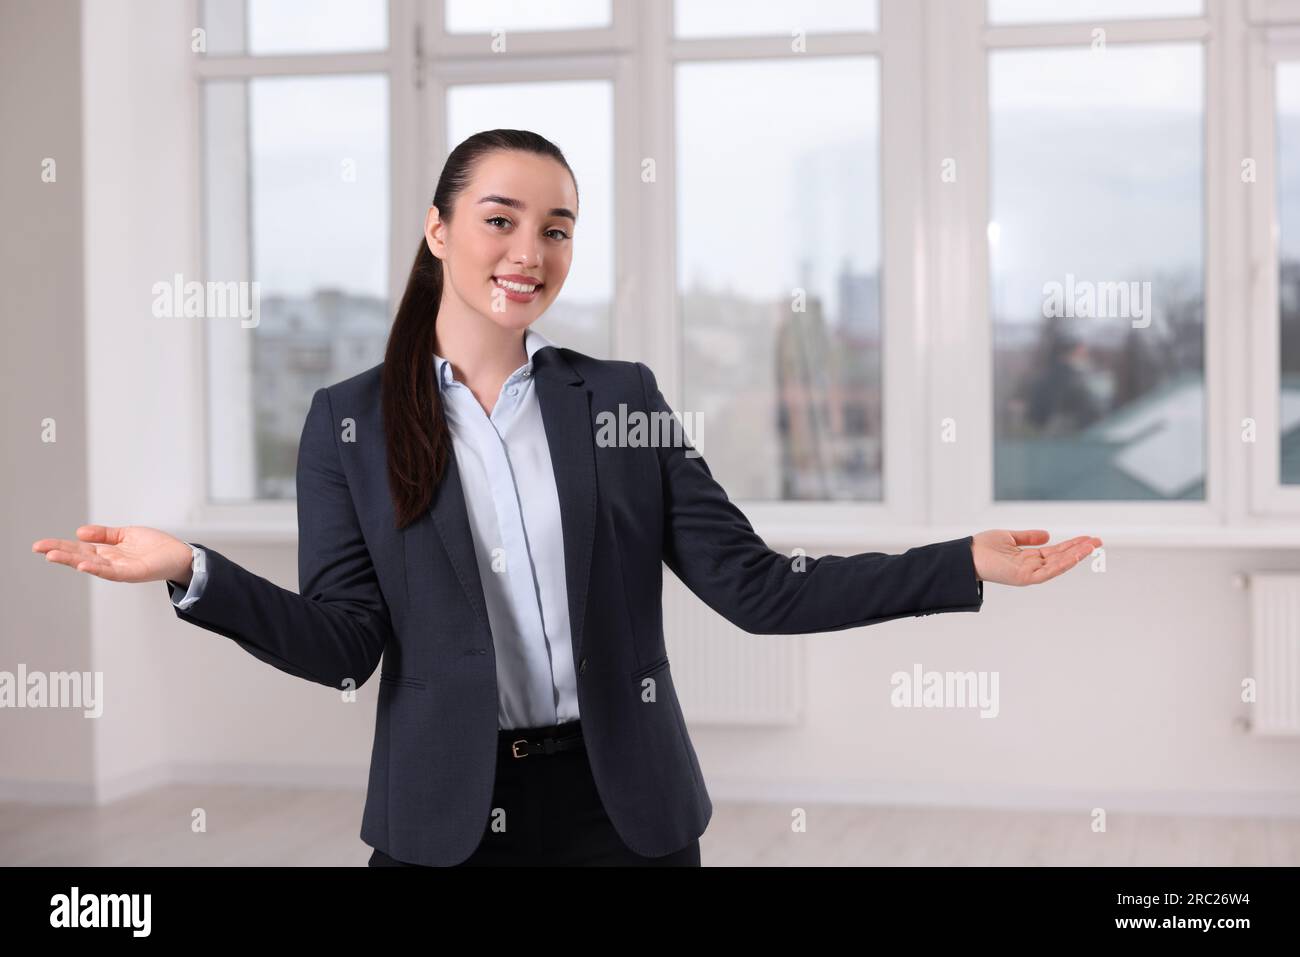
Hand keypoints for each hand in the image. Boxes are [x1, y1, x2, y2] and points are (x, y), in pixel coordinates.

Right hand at [32, 525, 193, 585]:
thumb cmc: (154, 546)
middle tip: (38, 548)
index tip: (40, 544)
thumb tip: (79, 532)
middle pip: (80, 557)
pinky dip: (97, 568)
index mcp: (107, 552)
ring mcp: (119, 569)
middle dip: (59, 553)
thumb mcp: (125, 534)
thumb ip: (104, 534)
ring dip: (72, 561)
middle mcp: (110, 562)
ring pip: (91, 565)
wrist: (179, 555)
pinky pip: (112, 572)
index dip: (60, 546)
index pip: (78, 548)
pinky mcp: (132, 573)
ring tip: (53, 556)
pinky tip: (83, 564)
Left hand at [970, 529, 1100, 586]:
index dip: (1072, 545)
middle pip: (1061, 558)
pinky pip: (1048, 571)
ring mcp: (1029, 573)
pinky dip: (1063, 564)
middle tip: (1098, 541)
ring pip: (1058, 565)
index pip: (1056, 551)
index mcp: (1029, 558)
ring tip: (1092, 546)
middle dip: (1080, 550)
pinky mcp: (1025, 577)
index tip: (1088, 538)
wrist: (967, 555)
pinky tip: (1075, 555)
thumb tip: (1048, 534)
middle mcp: (1031, 567)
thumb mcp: (1010, 537)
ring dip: (1076, 556)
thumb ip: (1028, 537)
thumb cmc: (983, 548)